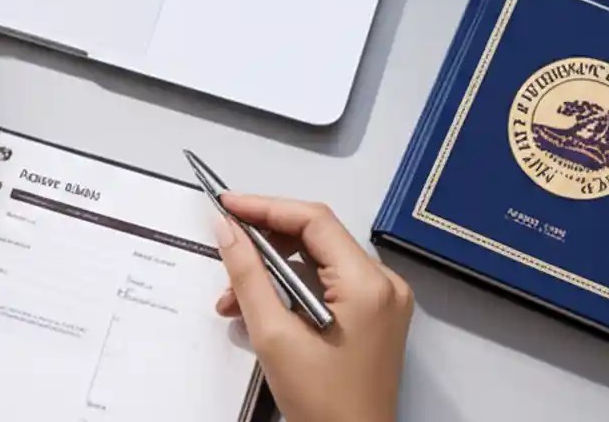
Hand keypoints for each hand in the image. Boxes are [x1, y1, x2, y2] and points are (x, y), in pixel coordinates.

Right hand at [213, 194, 412, 421]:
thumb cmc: (320, 402)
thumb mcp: (273, 335)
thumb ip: (248, 275)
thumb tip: (226, 229)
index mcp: (367, 284)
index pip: (314, 220)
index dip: (266, 207)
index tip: (226, 206)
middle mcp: (383, 284)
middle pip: (317, 237)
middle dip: (265, 243)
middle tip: (224, 248)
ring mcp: (382, 300)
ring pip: (317, 262)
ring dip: (272, 271)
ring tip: (232, 298)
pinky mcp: (373, 316)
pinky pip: (327, 284)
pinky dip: (291, 290)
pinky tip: (257, 309)